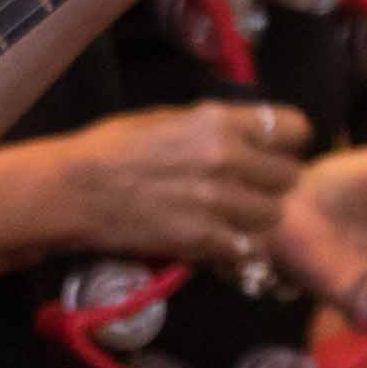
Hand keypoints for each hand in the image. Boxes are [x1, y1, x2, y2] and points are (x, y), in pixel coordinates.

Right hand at [42, 101, 309, 261]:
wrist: (74, 191)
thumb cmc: (111, 148)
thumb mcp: (166, 119)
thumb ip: (213, 127)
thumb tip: (248, 134)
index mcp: (217, 122)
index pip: (292, 128)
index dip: (288, 142)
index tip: (276, 150)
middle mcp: (225, 158)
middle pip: (288, 176)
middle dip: (272, 183)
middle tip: (250, 189)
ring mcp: (216, 202)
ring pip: (272, 216)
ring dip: (256, 219)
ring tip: (231, 217)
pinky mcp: (203, 240)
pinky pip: (247, 248)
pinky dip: (235, 248)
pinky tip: (215, 240)